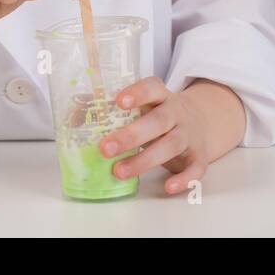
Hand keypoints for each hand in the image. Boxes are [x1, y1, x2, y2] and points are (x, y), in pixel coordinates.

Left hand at [98, 77, 209, 194]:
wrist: (201, 124)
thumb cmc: (158, 116)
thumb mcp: (143, 107)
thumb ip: (115, 111)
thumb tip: (74, 115)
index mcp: (161, 96)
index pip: (152, 87)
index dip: (137, 93)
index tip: (118, 102)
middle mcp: (177, 113)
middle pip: (158, 120)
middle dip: (131, 135)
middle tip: (105, 148)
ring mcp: (190, 135)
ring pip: (171, 145)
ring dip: (145, 160)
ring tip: (119, 171)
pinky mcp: (199, 156)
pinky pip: (196, 168)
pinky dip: (184, 179)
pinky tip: (168, 187)